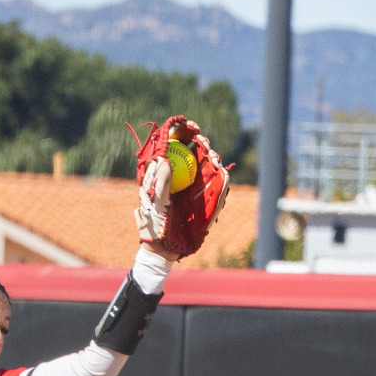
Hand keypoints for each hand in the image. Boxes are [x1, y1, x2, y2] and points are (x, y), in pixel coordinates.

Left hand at [134, 115, 229, 258]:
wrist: (166, 249)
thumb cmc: (154, 228)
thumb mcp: (155, 206)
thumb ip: (160, 184)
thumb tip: (163, 159)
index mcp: (161, 172)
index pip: (170, 143)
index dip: (180, 130)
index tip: (190, 126)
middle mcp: (177, 175)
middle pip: (191, 149)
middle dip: (200, 140)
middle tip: (204, 142)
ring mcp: (191, 185)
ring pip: (205, 163)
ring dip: (211, 156)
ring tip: (213, 159)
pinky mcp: (203, 197)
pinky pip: (214, 183)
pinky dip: (219, 177)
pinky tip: (221, 173)